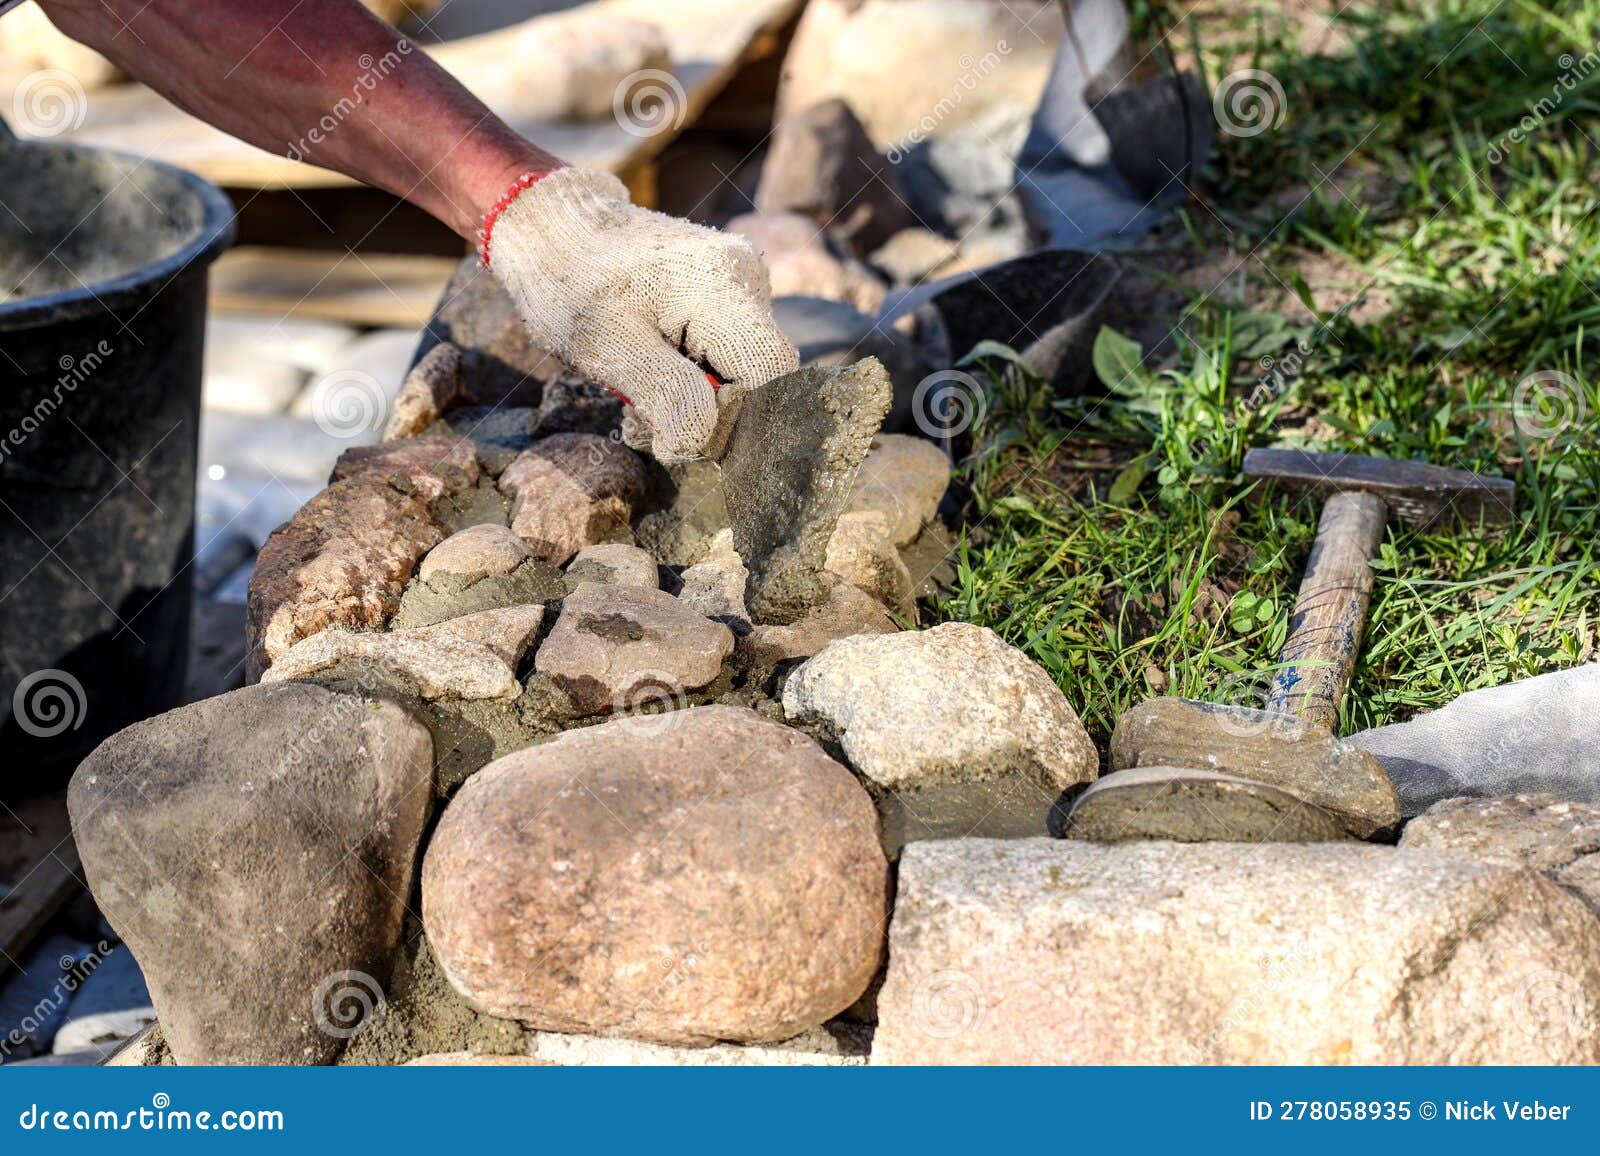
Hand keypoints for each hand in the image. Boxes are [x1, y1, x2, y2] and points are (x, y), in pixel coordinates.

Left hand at [484, 167, 797, 460]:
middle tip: (642, 414)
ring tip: (637, 386)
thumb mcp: (607, 346)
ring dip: (693, 398)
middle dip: (707, 411)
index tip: (672, 424)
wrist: (554, 227)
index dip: (733, 417)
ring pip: (743, 372)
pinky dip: (691, 377)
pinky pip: (728, 354)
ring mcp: (742, 283)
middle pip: (761, 378)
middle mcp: (747, 278)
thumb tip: (699, 445)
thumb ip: (666, 396)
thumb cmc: (570, 284)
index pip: (772, 376)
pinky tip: (651, 368)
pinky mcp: (730, 293)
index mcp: (725, 286)